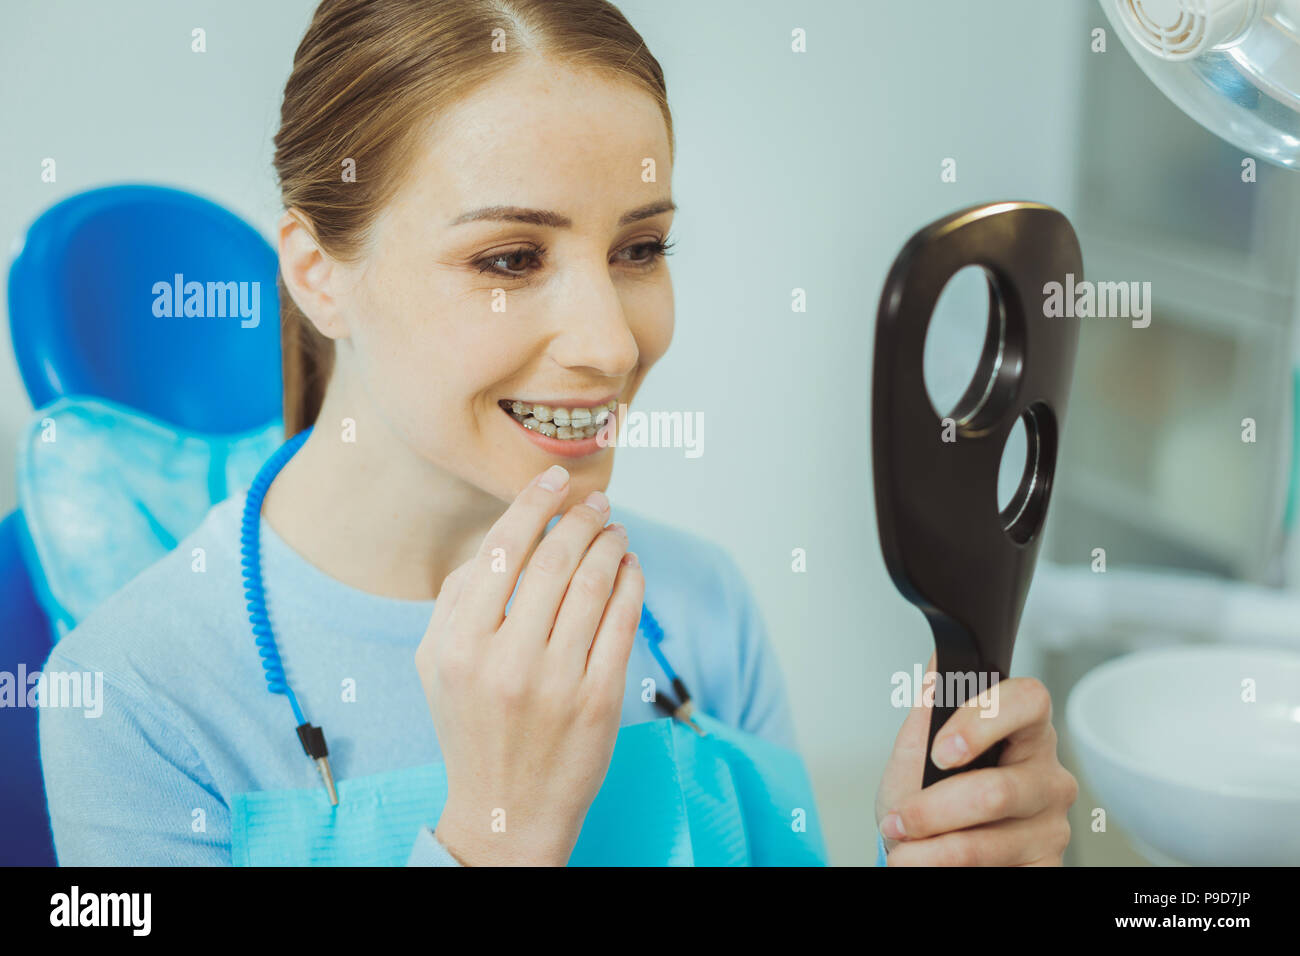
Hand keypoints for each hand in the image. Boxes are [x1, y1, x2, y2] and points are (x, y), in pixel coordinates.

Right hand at [414, 464, 643, 865]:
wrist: (506, 810)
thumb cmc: (470, 725)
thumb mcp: (435, 663)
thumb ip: (456, 598)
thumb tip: (503, 540)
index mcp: (460, 644)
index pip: (503, 551)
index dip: (534, 505)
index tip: (555, 479)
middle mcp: (508, 660)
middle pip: (556, 561)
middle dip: (582, 519)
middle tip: (596, 503)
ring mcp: (558, 681)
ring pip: (596, 585)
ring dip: (611, 545)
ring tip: (615, 531)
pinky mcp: (600, 700)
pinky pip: (623, 622)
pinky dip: (631, 583)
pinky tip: (630, 568)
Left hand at [874, 652, 1077, 865]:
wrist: (924, 846)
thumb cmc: (925, 792)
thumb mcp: (916, 748)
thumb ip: (930, 706)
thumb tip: (940, 658)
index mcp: (1023, 731)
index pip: (1029, 700)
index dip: (982, 723)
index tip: (940, 752)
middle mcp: (1047, 777)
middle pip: (998, 790)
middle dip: (932, 811)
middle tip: (898, 821)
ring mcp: (1052, 826)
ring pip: (987, 843)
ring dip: (930, 852)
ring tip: (903, 851)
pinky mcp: (1046, 867)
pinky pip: (996, 872)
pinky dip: (947, 871)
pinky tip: (933, 863)